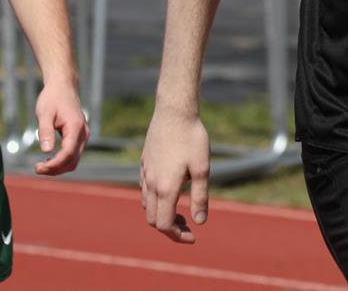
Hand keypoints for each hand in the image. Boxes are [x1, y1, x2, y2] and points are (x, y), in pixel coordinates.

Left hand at [33, 81, 88, 175]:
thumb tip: (46, 151)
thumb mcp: (44, 113)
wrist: (62, 86)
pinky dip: (62, 162)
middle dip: (55, 169)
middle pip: (72, 160)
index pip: (68, 153)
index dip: (54, 164)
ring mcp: (83, 136)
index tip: (38, 168)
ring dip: (58, 167)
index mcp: (76, 127)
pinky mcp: (79, 137)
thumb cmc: (52, 98)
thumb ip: (46, 131)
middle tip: (36, 168)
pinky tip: (48, 160)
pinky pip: (73, 155)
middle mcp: (83, 133)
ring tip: (40, 166)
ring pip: (74, 160)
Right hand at [139, 107, 210, 242]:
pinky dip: (155, 200)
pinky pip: (144, 190)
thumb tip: (200, 222)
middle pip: (153, 219)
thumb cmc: (192, 138)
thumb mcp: (203, 169)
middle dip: (170, 228)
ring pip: (147, 206)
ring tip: (180, 210)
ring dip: (161, 214)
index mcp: (166, 189)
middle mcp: (151, 184)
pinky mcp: (144, 163)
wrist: (174, 112)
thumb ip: (200, 198)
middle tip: (188, 225)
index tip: (194, 236)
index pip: (165, 225)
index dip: (178, 236)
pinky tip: (169, 191)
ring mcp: (145, 173)